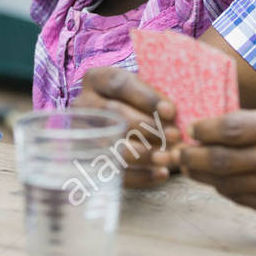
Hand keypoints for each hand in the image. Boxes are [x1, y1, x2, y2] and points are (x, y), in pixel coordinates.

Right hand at [76, 67, 179, 187]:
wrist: (108, 124)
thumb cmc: (134, 104)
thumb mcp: (139, 93)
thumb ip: (154, 100)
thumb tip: (174, 117)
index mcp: (96, 79)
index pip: (120, 84)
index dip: (147, 98)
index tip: (171, 112)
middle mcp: (83, 104)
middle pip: (114, 114)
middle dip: (148, 127)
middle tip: (175, 136)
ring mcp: (81, 133)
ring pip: (112, 144)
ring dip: (144, 153)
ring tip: (169, 158)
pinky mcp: (86, 161)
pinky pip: (112, 171)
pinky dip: (140, 175)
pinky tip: (162, 174)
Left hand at [178, 97, 255, 218]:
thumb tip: (214, 125)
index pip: (232, 129)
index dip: (205, 130)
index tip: (193, 128)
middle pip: (223, 161)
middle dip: (194, 157)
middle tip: (182, 153)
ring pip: (228, 185)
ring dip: (204, 176)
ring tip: (194, 167)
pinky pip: (243, 200)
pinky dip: (226, 190)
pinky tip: (221, 180)